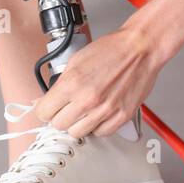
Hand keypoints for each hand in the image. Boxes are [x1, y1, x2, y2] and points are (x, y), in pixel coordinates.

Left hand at [32, 17, 171, 138]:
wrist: (139, 49)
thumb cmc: (111, 49)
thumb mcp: (76, 59)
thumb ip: (61, 82)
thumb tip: (49, 99)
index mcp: (72, 84)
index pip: (43, 112)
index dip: (44, 109)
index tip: (48, 108)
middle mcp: (87, 100)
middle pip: (59, 125)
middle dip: (59, 116)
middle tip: (66, 108)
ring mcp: (105, 111)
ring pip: (78, 133)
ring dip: (78, 123)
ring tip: (84, 110)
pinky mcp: (121, 117)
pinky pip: (100, 133)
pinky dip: (97, 126)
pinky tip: (99, 112)